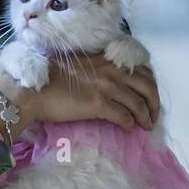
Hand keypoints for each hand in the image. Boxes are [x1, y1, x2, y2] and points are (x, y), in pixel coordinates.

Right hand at [0, 54, 159, 134]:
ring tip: (146, 125)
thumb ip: (98, 69)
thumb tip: (111, 81)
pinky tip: (129, 128)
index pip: (140, 68)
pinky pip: (124, 116)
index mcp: (106, 60)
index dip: (150, 83)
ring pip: (138, 103)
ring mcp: (105, 87)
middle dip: (154, 102)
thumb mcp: (80, 65)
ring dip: (146, 116)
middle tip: (153, 114)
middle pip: (146, 85)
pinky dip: (130, 123)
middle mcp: (110, 70)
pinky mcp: (98, 104)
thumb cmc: (51, 79)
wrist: (33, 90)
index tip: (150, 95)